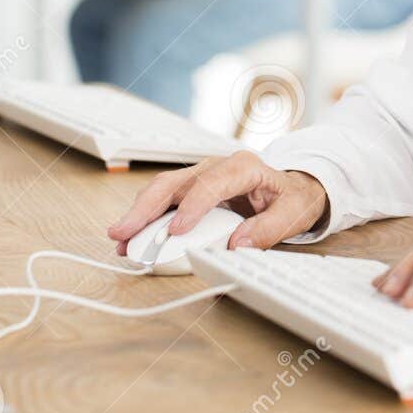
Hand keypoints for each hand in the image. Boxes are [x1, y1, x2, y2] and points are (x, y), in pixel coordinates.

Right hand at [106, 151, 328, 251]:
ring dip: (138, 214)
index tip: (176, 230)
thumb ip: (268, 229)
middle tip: (124, 231)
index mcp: (243, 167)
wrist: (291, 189)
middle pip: (175, 183)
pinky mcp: (190, 191)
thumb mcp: (292, 214)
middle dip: (146, 207)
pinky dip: (145, 218)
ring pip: (161, 190)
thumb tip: (238, 244)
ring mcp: (200, 177)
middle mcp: (215, 167)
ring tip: (120, 239)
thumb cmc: (290, 199)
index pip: (212, 183)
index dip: (192, 206)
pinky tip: (130, 237)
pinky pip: (163, 201)